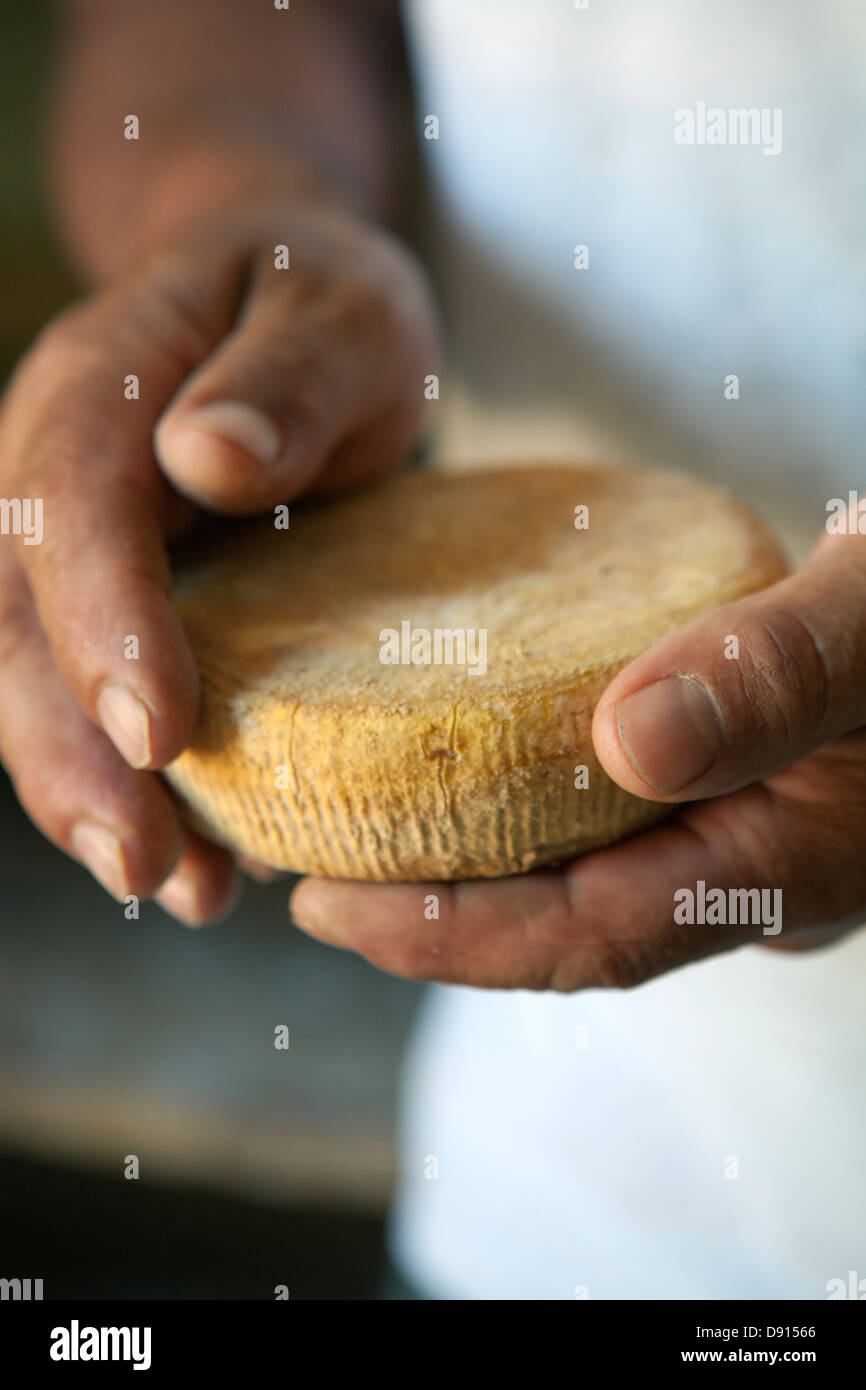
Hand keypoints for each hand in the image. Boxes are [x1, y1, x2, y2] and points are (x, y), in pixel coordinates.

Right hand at [0, 198, 436, 923]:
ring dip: (89, 795)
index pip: (73, 503)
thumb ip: (288, 375)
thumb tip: (206, 456)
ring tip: (178, 891)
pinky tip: (199, 859)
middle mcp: (50, 469)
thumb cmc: (320, 303)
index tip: (159, 730)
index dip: (102, 619)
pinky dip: (131, 782)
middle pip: (20, 620)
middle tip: (149, 868)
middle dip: (71, 753)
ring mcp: (64, 544)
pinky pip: (88, 697)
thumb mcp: (342, 308)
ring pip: (36, 681)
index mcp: (100, 383)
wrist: (282, 306)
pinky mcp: (100, 600)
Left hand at [291, 521, 865, 987]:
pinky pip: (591, 817)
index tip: (327, 907)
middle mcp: (752, 872)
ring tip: (341, 824)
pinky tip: (446, 759)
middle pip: (564, 928)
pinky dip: (507, 800)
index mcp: (790, 861)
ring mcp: (733, 833)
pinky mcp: (713, 782)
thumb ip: (781, 672)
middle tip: (299, 872)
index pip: (595, 935)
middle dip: (430, 921)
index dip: (456, 938)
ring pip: (575, 879)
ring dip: (459, 866)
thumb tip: (633, 743)